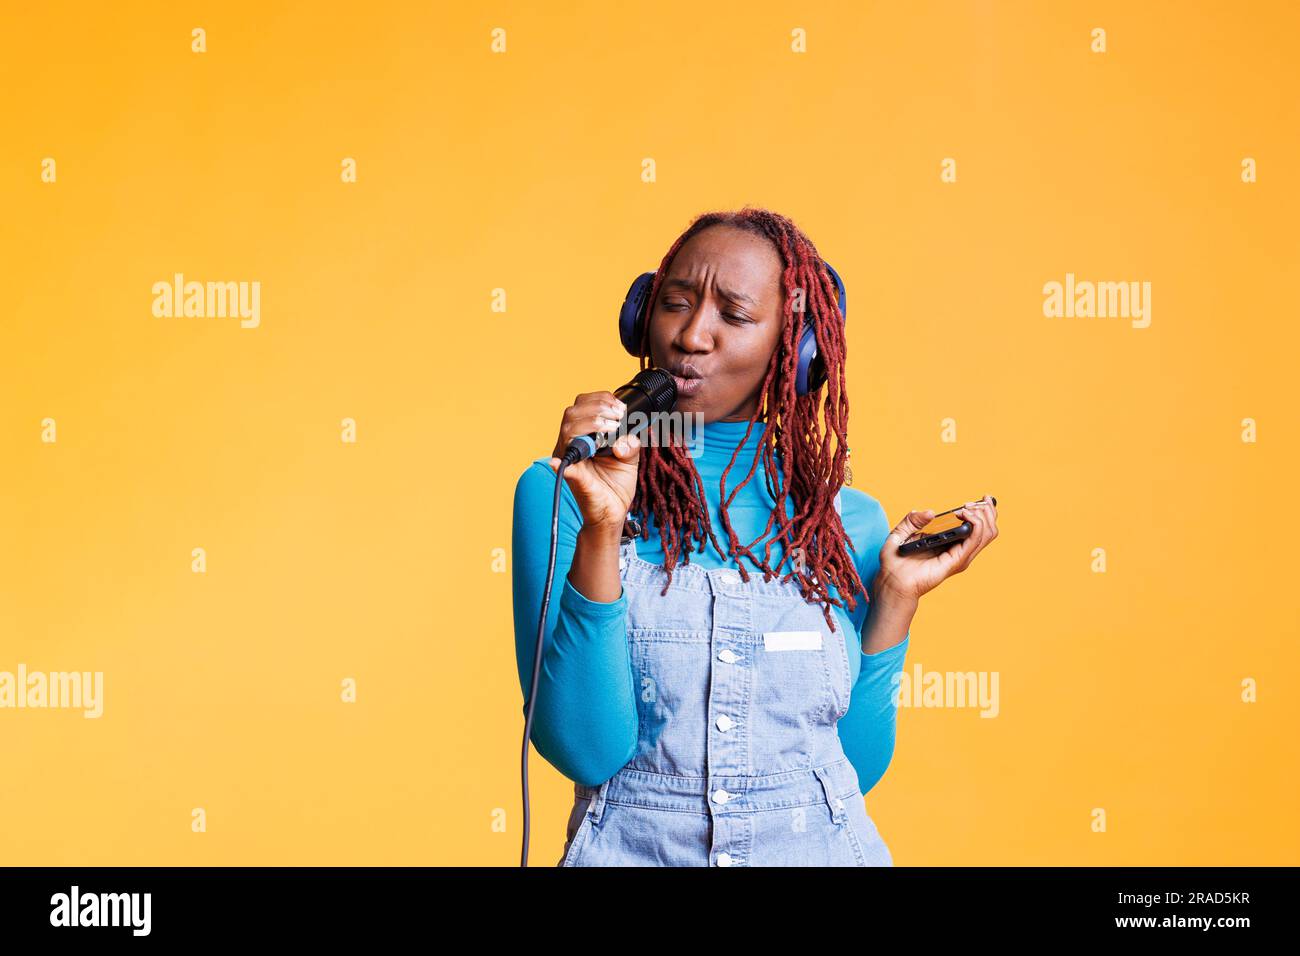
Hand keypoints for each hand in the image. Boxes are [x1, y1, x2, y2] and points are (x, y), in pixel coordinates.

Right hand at [547, 391, 640, 531]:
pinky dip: (566, 465)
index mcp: (583, 438)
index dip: (598, 400)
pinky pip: (566, 469)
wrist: (612, 513)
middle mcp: (572, 447)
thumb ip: (631, 443)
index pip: (580, 408)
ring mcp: (570, 462)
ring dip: (592, 423)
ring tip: (612, 429)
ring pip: (568, 432)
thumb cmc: (615, 486)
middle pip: (571, 414)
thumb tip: (625, 439)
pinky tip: (565, 464)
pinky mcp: (574, 479)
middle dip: (597, 408)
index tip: (619, 406)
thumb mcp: (629, 459)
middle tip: (618, 415)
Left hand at [875, 494, 998, 601]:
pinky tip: (964, 515)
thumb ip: (912, 520)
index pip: (977, 527)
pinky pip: (975, 540)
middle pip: (988, 529)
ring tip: (967, 508)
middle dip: (986, 510)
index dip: (982, 511)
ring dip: (982, 515)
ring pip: (987, 533)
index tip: (975, 500)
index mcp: (949, 542)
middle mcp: (959, 549)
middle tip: (973, 502)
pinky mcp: (957, 560)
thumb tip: (930, 512)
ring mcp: (960, 556)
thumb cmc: (895, 562)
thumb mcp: (900, 534)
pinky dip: (974, 523)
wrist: (892, 580)